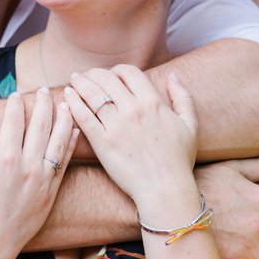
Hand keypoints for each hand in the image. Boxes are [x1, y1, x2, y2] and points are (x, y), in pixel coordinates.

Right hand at [0, 91, 77, 258]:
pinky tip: (75, 130)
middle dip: (43, 104)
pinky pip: (65, 161)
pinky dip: (71, 143)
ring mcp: (43, 179)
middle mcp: (28, 166)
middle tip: (44, 89)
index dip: (16, 106)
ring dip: (64, 118)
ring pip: (59, 141)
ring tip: (67, 102)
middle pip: (41, 126)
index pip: (14, 123)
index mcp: (5, 160)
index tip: (16, 94)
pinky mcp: (52, 192)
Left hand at [62, 66, 198, 209]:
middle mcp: (133, 110)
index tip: (111, 75)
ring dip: (80, 82)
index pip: (128, 72)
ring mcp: (116, 126)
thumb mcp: (190, 125)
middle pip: (106, 78)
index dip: (117, 69)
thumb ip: (183, 97)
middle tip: (87, 75)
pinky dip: (73, 102)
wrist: (165, 189)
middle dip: (94, 73)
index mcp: (153, 103)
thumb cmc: (179, 159)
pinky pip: (83, 116)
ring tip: (74, 80)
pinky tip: (68, 96)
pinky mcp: (102, 143)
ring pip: (91, 93)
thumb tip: (173, 76)